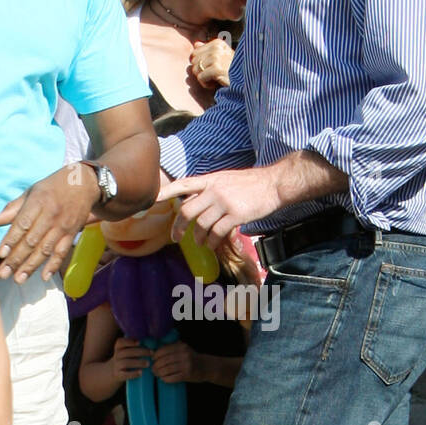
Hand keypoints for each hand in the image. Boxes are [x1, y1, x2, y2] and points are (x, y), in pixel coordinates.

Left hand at [0, 164, 99, 282]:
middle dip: (16, 259)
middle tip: (4, 273)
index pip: (22, 224)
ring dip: (31, 266)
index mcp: (38, 202)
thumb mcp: (32, 192)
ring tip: (18, 279)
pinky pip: (62, 252)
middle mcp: (50, 215)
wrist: (83, 183)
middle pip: (32, 241)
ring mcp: (62, 226)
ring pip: (45, 250)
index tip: (1, 254)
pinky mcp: (72, 234)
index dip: (11, 240)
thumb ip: (13, 208)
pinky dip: (53, 265)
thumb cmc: (52, 187)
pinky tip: (44, 277)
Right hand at [112, 337, 151, 381]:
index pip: (120, 342)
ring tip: (148, 363)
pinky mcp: (118, 375)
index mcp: (118, 348)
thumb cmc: (124, 359)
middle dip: (140, 352)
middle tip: (151, 353)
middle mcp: (116, 356)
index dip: (129, 342)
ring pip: (126, 363)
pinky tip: (141, 372)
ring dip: (138, 363)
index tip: (139, 342)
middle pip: (127, 352)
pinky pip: (125, 374)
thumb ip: (134, 347)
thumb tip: (150, 343)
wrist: (112, 372)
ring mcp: (116, 366)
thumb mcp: (125, 351)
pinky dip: (133, 373)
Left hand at [151, 340, 200, 383]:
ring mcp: (186, 365)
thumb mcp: (184, 349)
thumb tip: (154, 351)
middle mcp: (184, 355)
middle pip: (164, 361)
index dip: (156, 355)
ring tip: (156, 374)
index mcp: (181, 347)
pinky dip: (165, 379)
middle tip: (153, 369)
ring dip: (159, 373)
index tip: (153, 359)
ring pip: (167, 370)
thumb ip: (172, 347)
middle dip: (156, 366)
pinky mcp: (187, 375)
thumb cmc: (192, 358)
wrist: (206, 367)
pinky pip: (172, 378)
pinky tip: (163, 379)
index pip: (164, 350)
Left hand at [159, 168, 279, 247]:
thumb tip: (194, 201)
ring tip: (199, 243)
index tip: (152, 199)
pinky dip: (211, 241)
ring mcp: (225, 203)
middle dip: (179, 226)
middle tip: (175, 237)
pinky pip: (217, 232)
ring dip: (197, 237)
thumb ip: (210, 189)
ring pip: (201, 224)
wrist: (273, 184)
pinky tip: (211, 245)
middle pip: (187, 210)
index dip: (166, 192)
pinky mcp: (235, 215)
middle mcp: (214, 190)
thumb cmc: (251, 183)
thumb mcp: (226, 179)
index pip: (183, 185)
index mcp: (211, 180)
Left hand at [190, 37, 233, 89]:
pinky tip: (217, 84)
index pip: (194, 53)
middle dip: (201, 71)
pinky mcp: (216, 68)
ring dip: (204, 79)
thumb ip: (208, 50)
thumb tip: (196, 44)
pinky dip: (206, 84)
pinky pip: (200, 78)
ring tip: (217, 79)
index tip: (213, 69)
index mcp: (217, 43)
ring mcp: (216, 57)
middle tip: (214, 76)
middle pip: (193, 61)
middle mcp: (216, 48)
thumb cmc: (234, 71)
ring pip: (195, 70)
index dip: (200, 64)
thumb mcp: (222, 57)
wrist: (245, 82)